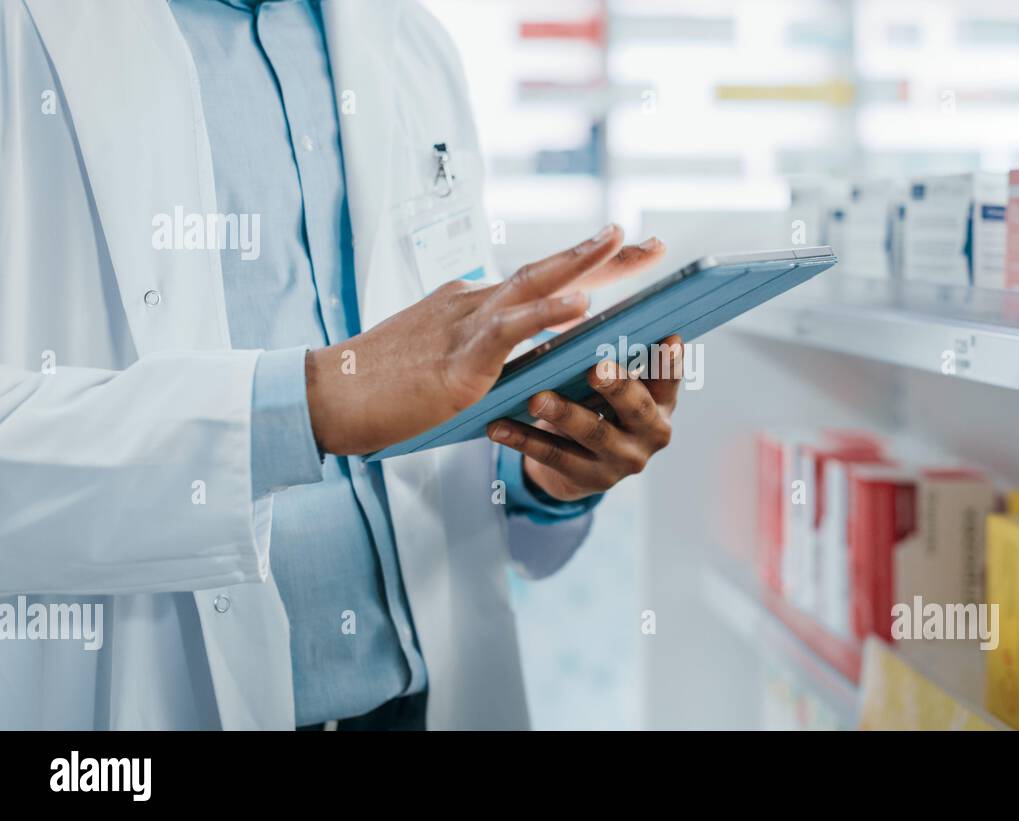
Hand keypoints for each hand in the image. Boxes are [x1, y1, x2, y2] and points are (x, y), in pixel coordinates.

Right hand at [305, 224, 663, 454]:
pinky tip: (582, 306)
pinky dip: (548, 314)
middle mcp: (473, 304)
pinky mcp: (458, 360)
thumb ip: (484, 354)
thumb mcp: (443, 359)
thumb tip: (524, 358)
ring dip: (582, 266)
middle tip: (650, 241)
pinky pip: (511, 330)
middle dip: (604, 257)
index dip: (587, 265)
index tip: (626, 251)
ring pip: (533, 286)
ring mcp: (465, 327)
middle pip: (548, 271)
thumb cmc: (382, 383)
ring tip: (623, 245)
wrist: (329, 395)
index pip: (540, 279)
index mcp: (472, 304)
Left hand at [487, 334, 684, 501]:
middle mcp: (651, 434)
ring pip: (593, 434)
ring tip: (536, 398)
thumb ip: (620, 357)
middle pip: (636, 408)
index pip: (670, 378)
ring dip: (563, 414)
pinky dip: (523, 440)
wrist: (583, 463)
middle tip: (596, 369)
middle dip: (617, 387)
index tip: (667, 339)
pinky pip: (553, 456)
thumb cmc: (601, 405)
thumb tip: (594, 308)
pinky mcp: (589, 480)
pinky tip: (498, 426)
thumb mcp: (620, 384)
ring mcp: (622, 460)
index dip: (670, 363)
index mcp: (662, 402)